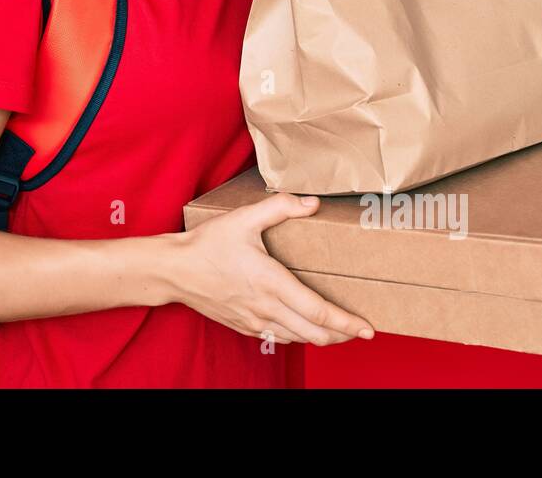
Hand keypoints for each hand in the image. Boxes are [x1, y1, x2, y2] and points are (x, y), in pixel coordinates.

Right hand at [166, 192, 374, 345]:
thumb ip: (280, 207)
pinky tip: (303, 328)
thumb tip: (311, 203)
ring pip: (298, 340)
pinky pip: (278, 339)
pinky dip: (299, 336)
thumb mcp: (244, 218)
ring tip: (338, 330)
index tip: (367, 327)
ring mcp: (254, 321)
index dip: (346, 323)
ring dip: (322, 338)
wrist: (174, 270)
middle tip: (360, 330)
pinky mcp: (244, 326)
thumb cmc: (207, 244)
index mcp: (271, 282)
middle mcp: (266, 308)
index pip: (318, 312)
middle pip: (315, 334)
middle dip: (342, 336)